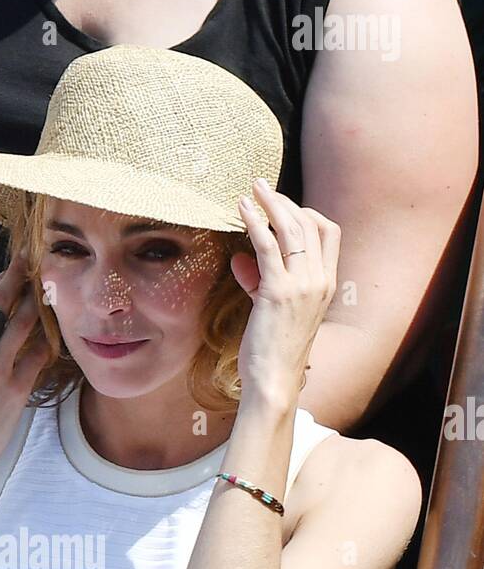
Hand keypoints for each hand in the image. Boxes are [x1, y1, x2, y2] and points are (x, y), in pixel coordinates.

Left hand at [230, 180, 340, 401]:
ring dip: (270, 203)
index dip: (307, 212)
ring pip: (291, 229)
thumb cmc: (272, 351)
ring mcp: (302, 285)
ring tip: (251, 189)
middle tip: (261, 187)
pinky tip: (242, 209)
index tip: (283, 206)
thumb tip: (240, 260)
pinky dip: (255, 223)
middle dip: (284, 201)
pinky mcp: (279, 291)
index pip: (329, 233)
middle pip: (309, 224)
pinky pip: (268, 246)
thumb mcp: (271, 311)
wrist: (274, 381)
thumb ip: (259, 282)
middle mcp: (319, 281)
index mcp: (326, 284)